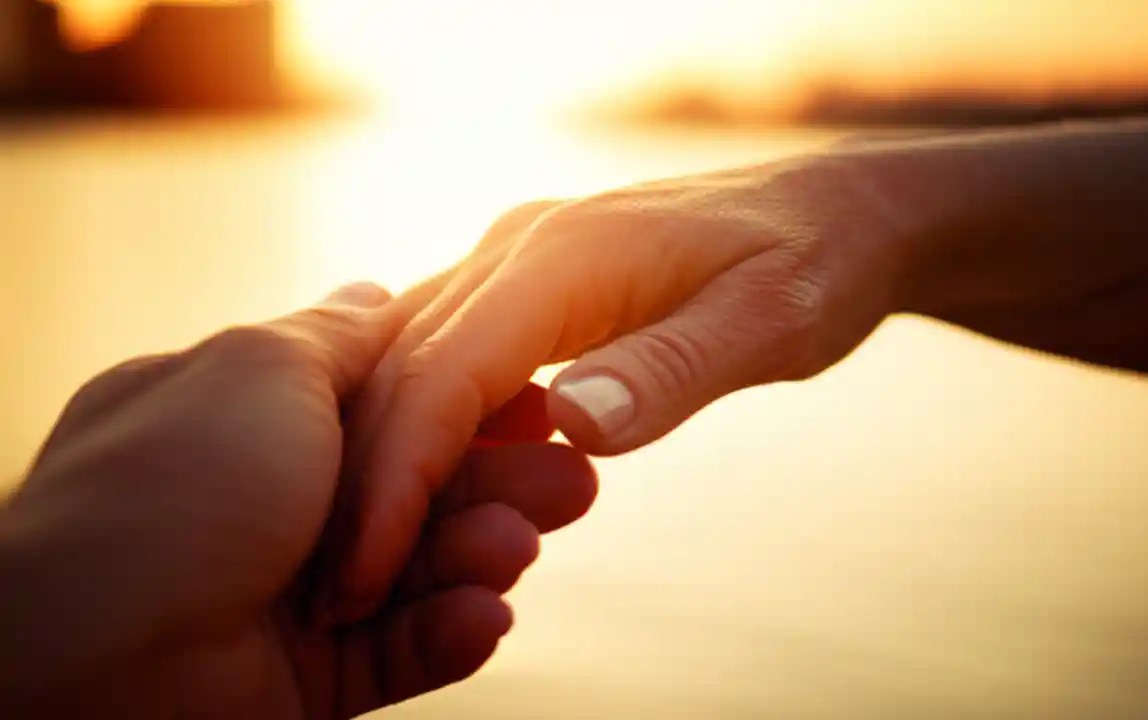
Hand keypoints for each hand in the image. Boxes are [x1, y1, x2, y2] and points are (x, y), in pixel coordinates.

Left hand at [0, 283, 596, 718]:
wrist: (90, 658)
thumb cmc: (174, 486)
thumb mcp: (262, 367)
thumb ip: (340, 336)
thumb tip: (384, 293)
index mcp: (253, 415)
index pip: (388, 400)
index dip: (467, 399)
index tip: (542, 397)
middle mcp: (273, 500)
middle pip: (419, 489)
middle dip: (498, 485)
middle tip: (574, 487)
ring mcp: (291, 591)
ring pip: (420, 570)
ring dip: (480, 556)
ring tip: (520, 551)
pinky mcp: (308, 676)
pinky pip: (398, 649)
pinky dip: (447, 632)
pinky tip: (486, 618)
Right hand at [327, 157, 911, 620]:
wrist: (838, 215)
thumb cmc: (816, 266)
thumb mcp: (768, 322)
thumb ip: (667, 371)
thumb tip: (569, 427)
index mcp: (563, 254)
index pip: (444, 369)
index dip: (397, 474)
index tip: (365, 570)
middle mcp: (517, 246)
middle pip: (404, 365)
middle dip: (366, 477)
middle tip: (341, 588)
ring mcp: (516, 259)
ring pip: (413, 357)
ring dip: (387, 452)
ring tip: (372, 554)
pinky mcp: (530, 284)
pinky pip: (453, 354)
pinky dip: (432, 424)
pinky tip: (438, 489)